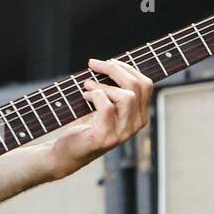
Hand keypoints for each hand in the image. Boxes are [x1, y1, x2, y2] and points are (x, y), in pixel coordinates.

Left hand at [45, 57, 152, 178]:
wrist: (67, 151)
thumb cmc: (85, 125)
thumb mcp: (104, 104)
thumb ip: (113, 88)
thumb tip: (111, 63)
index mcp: (139, 115)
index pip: (145, 84)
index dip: (128, 68)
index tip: (109, 61)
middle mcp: (136, 125)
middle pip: (137, 86)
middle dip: (114, 70)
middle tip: (93, 65)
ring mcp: (123, 133)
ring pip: (126, 97)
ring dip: (103, 85)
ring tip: (87, 86)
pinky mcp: (106, 137)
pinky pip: (107, 107)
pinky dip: (94, 96)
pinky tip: (84, 97)